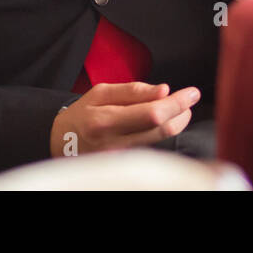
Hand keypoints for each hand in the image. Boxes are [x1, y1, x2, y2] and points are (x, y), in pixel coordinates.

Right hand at [49, 81, 199, 156]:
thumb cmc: (83, 113)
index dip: (176, 102)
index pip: (152, 113)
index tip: (192, 92)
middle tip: (190, 97)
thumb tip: (163, 90)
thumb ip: (133, 91)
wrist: (61, 142)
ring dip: (177, 122)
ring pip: (160, 140)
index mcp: (105, 120)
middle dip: (182, 111)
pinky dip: (164, 132)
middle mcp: (113, 142)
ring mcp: (120, 157)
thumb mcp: (101, 93)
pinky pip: (152, 147)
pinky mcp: (124, 163)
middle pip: (160, 129)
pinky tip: (167, 121)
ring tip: (181, 108)